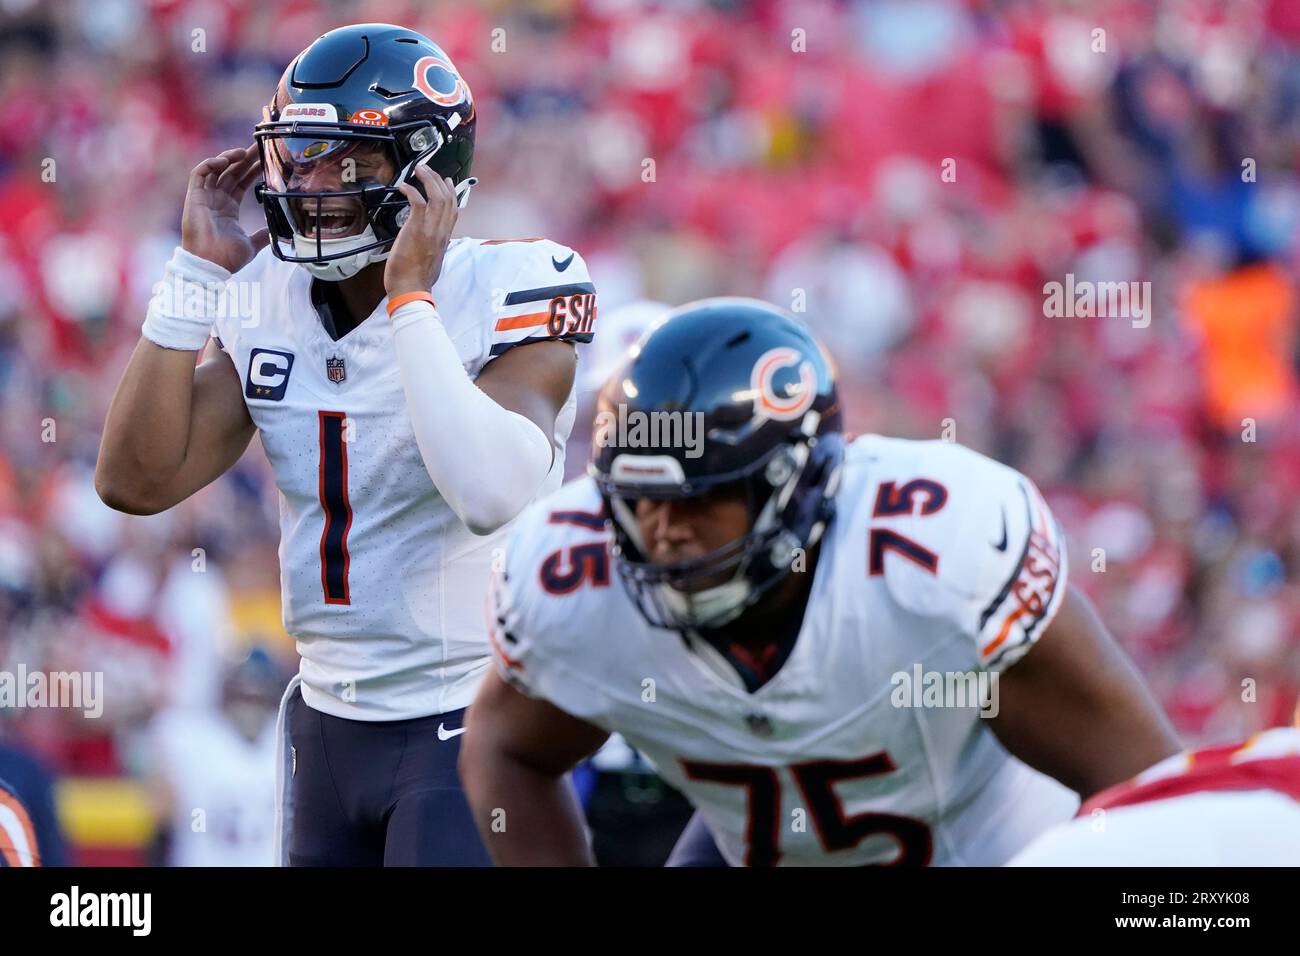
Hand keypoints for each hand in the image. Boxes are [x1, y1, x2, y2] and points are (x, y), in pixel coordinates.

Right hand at [180, 145, 269, 273]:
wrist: (211, 266)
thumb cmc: (227, 258)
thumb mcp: (252, 245)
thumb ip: (263, 236)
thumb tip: (276, 232)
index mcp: (229, 208)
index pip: (241, 182)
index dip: (252, 169)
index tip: (266, 158)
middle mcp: (216, 199)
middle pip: (231, 171)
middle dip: (245, 158)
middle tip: (260, 145)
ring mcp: (204, 197)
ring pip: (215, 169)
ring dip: (228, 157)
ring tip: (244, 151)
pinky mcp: (194, 197)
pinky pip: (199, 173)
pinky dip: (210, 164)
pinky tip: (225, 160)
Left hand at [385, 165, 457, 297]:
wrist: (411, 289)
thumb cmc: (417, 279)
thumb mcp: (432, 260)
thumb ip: (432, 246)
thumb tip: (425, 241)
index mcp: (445, 238)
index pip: (454, 210)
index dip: (451, 193)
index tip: (446, 181)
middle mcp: (441, 231)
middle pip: (448, 198)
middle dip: (438, 180)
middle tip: (427, 170)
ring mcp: (430, 229)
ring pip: (437, 196)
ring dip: (428, 179)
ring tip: (419, 170)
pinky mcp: (417, 229)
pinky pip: (418, 202)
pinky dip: (411, 190)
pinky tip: (404, 187)